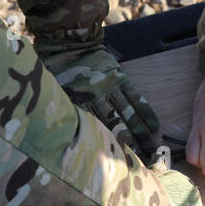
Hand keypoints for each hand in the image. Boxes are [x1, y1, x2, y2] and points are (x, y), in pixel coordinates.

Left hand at [39, 43, 159, 158]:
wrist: (66, 40)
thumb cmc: (53, 67)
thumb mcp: (49, 91)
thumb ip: (56, 110)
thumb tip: (54, 135)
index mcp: (76, 102)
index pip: (92, 130)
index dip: (103, 148)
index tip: (112, 165)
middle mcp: (95, 97)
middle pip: (113, 126)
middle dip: (127, 146)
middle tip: (140, 165)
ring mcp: (109, 87)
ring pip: (127, 113)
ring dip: (140, 132)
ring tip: (152, 150)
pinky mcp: (118, 77)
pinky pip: (134, 95)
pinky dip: (144, 110)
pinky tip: (154, 125)